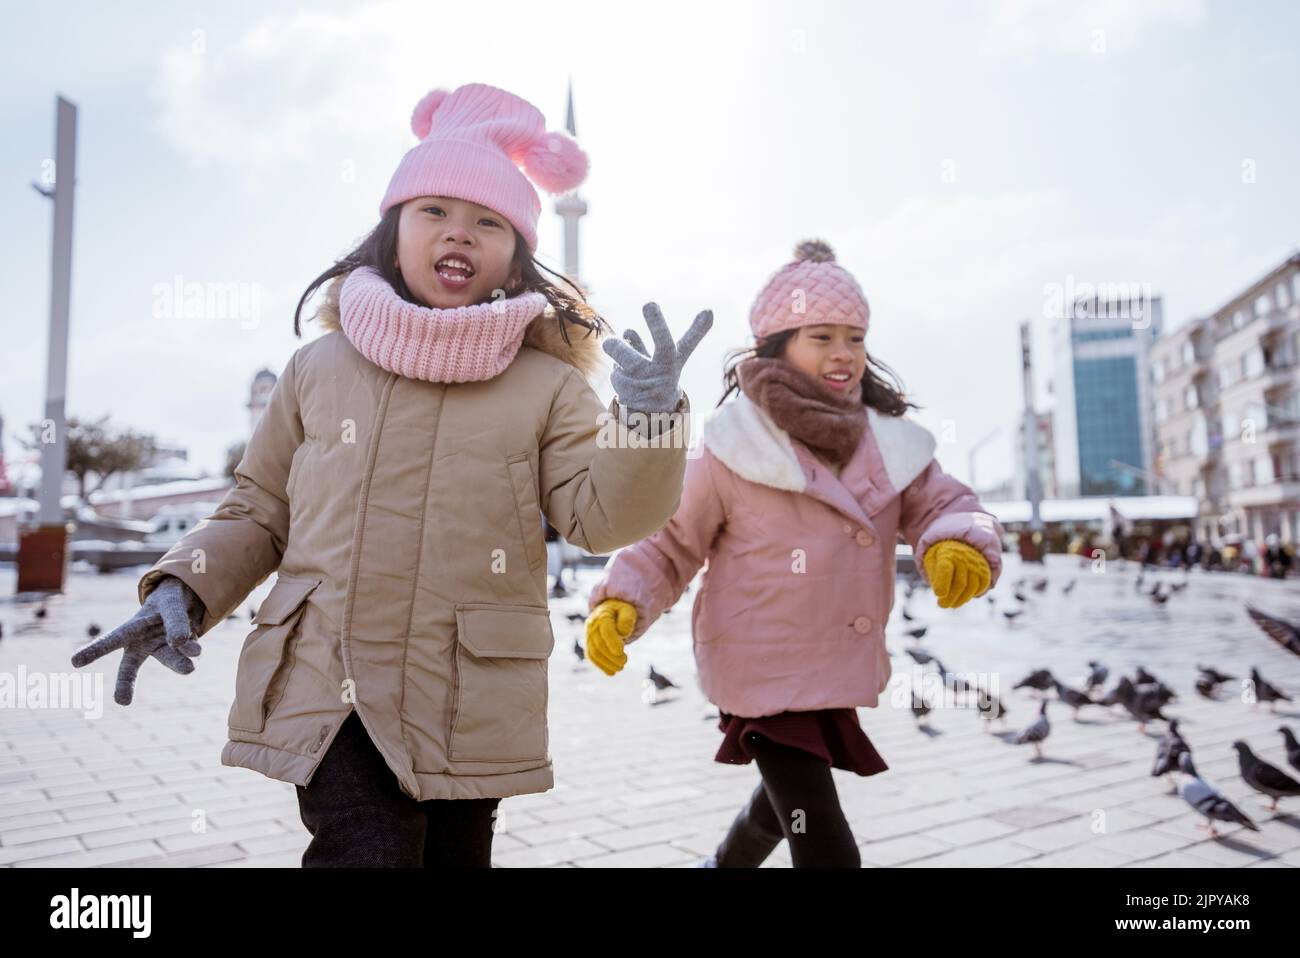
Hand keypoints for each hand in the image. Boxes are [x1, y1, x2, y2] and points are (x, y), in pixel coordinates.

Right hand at [70, 576, 205, 704]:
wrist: (188, 600)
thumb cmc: (170, 601)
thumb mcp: (172, 604)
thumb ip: (176, 622)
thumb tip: (180, 643)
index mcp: (131, 629)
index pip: (112, 640)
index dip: (95, 650)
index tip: (74, 662)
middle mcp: (143, 644)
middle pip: (130, 666)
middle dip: (125, 682)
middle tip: (122, 702)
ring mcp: (162, 649)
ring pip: (168, 660)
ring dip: (179, 664)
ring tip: (189, 669)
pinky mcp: (182, 652)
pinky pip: (190, 651)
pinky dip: (194, 648)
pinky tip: (196, 648)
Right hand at [585, 599, 637, 675]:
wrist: (612, 611)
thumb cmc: (622, 612)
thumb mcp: (629, 611)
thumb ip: (627, 619)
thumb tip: (622, 633)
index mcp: (602, 615)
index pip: (606, 630)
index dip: (613, 642)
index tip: (622, 652)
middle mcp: (592, 625)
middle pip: (599, 644)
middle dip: (612, 656)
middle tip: (625, 661)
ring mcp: (588, 635)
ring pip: (594, 653)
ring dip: (607, 663)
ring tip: (620, 668)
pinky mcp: (589, 643)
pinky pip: (591, 656)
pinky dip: (601, 666)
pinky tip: (612, 672)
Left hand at [603, 302, 711, 414]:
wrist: (652, 413)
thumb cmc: (657, 376)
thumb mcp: (655, 358)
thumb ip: (641, 344)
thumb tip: (627, 331)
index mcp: (674, 359)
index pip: (689, 342)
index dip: (699, 328)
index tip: (708, 310)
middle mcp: (664, 369)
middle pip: (665, 345)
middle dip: (658, 324)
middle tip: (650, 304)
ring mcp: (647, 380)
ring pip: (626, 354)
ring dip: (616, 346)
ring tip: (611, 344)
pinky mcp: (629, 391)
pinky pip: (615, 370)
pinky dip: (616, 368)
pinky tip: (624, 377)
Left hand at [923, 540, 990, 608]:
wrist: (961, 531)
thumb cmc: (940, 547)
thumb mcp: (931, 554)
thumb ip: (932, 570)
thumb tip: (939, 592)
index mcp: (948, 551)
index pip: (945, 568)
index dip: (942, 583)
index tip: (939, 593)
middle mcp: (965, 556)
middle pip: (960, 583)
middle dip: (951, 598)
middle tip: (942, 605)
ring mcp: (977, 561)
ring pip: (973, 586)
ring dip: (962, 599)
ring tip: (952, 605)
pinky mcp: (986, 566)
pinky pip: (984, 583)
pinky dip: (976, 592)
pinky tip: (965, 598)